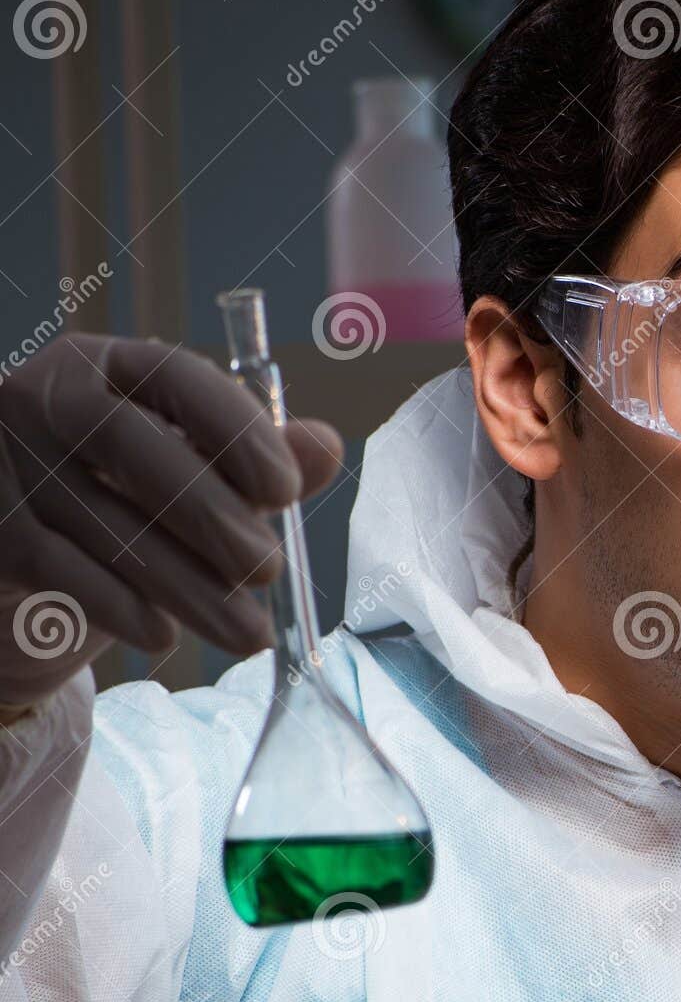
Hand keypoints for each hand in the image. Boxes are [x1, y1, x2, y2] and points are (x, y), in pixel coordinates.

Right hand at [0, 333, 342, 709]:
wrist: (24, 548)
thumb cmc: (130, 491)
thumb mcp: (194, 465)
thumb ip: (258, 454)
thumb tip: (327, 446)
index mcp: (107, 364)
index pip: (173, 374)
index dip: (235, 429)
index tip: (289, 491)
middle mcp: (45, 398)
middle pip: (132, 446)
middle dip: (210, 514)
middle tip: (268, 569)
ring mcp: (6, 462)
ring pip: (103, 521)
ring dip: (184, 585)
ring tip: (248, 632)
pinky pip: (57, 568)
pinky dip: (118, 606)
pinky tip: (166, 637)